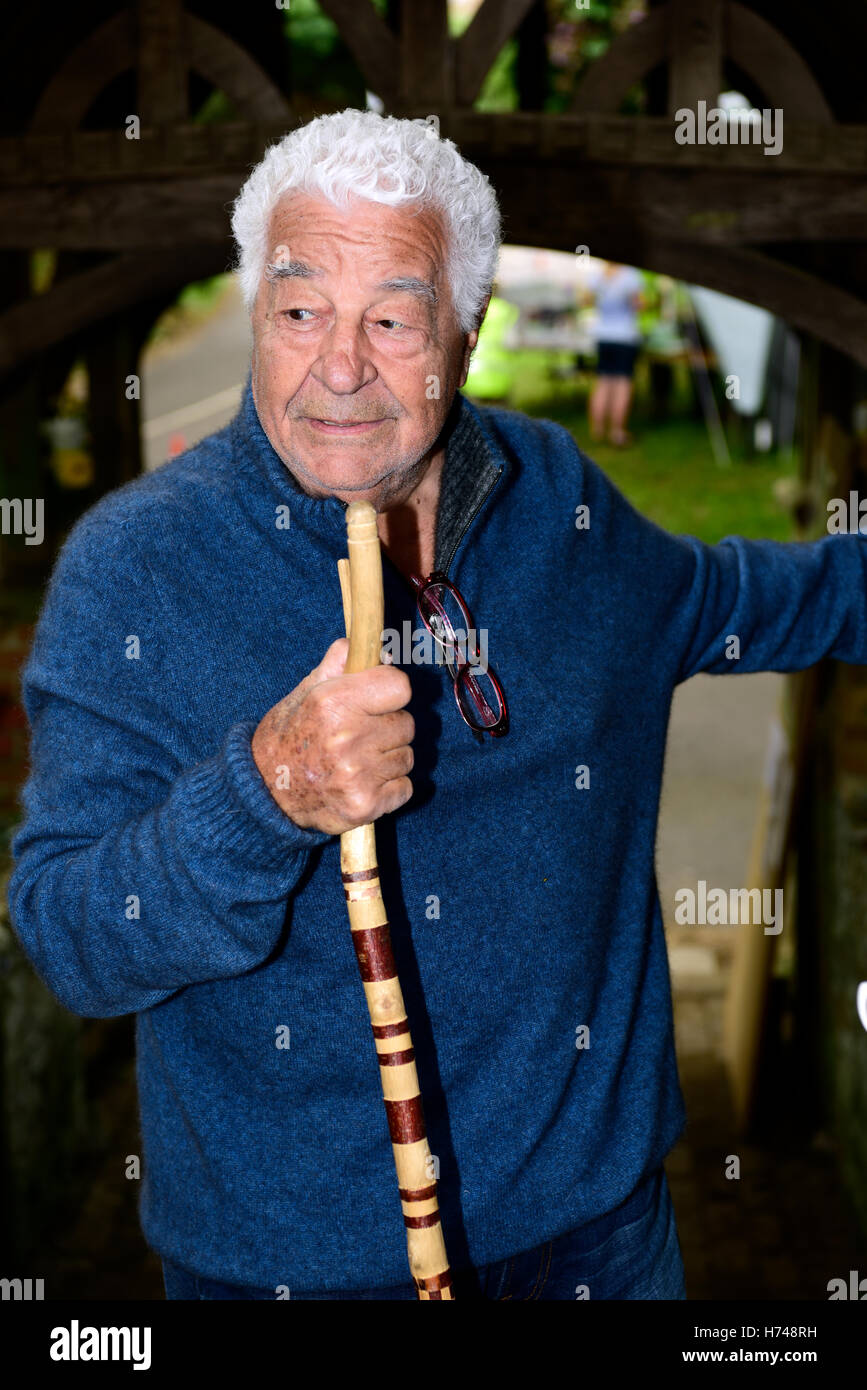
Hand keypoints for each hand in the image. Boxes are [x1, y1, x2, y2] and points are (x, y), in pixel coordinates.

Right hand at [251, 638, 414, 835]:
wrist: (264, 792)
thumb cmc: (287, 737)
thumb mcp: (304, 692)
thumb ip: (339, 664)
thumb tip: (375, 649)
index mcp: (333, 702)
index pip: (399, 686)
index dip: (391, 690)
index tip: (379, 698)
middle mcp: (347, 737)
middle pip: (406, 723)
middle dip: (387, 727)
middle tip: (359, 735)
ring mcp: (357, 775)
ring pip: (406, 756)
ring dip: (388, 758)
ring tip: (357, 760)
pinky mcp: (365, 806)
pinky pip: (404, 787)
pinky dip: (390, 787)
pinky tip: (363, 782)